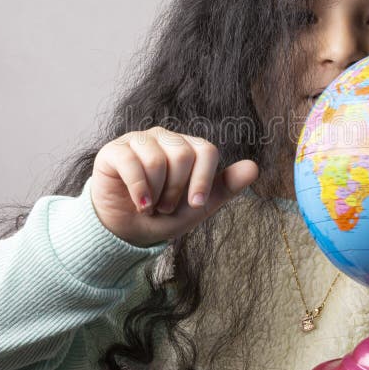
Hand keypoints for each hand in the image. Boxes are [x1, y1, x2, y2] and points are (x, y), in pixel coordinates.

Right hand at [90, 126, 258, 247]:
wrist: (127, 231)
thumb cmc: (164, 215)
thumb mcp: (198, 206)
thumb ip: (225, 186)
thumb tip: (254, 167)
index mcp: (188, 147)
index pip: (206, 150)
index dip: (203, 179)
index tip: (195, 204)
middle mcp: (165, 138)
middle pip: (182, 155)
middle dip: (175, 190)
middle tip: (165, 206)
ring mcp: (138, 141)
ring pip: (156, 159)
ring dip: (155, 193)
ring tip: (150, 205)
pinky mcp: (114, 150)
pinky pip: (130, 163)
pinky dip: (138, 189)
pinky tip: (139, 204)